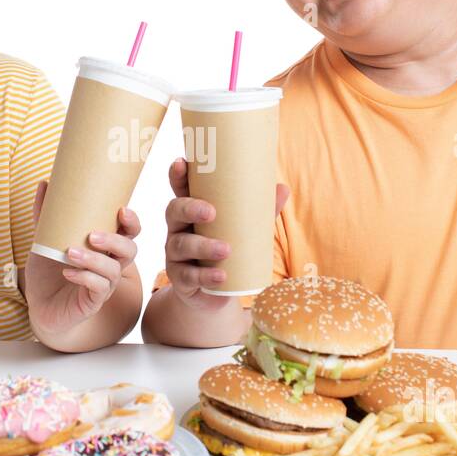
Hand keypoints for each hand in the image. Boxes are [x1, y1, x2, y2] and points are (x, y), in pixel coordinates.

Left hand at [23, 180, 140, 336]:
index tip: (121, 210)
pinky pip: (99, 289)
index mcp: (105, 248)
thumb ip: (45, 215)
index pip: (129, 232)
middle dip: (115, 240)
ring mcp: (104, 285)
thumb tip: (45, 184)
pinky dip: (84, 277)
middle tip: (92, 235)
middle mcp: (110, 265)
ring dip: (94, 259)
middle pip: (130, 250)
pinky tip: (67, 272)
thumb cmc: (48, 272)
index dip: (132, 221)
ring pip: (114, 270)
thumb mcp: (44, 241)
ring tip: (70, 252)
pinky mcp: (93, 302)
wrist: (39, 307)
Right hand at [162, 157, 289, 310]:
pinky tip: (221, 276)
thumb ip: (259, 212)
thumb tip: (282, 188)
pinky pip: (189, 276)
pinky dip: (205, 276)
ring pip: (181, 245)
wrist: (215, 293)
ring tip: (226, 249)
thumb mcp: (242, 230)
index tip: (181, 162)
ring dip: (203, 246)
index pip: (180, 189)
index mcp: (191, 212)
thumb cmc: (227, 251)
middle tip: (211, 211)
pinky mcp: (180, 280)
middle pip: (174, 212)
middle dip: (190, 209)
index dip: (177, 176)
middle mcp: (178, 229)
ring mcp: (175, 255)